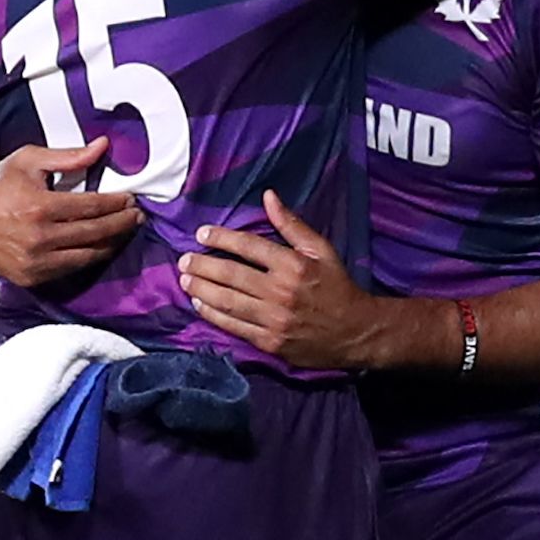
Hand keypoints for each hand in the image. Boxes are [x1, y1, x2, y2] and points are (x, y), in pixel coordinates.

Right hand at [0, 137, 142, 285]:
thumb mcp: (29, 160)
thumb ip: (68, 156)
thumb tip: (102, 147)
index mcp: (40, 207)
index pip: (92, 207)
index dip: (116, 203)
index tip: (131, 198)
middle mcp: (40, 239)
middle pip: (96, 233)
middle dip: (122, 224)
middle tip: (137, 216)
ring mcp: (36, 262)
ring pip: (88, 256)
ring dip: (112, 244)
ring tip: (126, 232)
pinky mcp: (32, 278)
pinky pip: (71, 269)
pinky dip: (89, 257)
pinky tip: (101, 246)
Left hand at [178, 190, 380, 366]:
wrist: (355, 332)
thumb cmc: (337, 287)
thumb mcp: (321, 250)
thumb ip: (292, 224)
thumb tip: (268, 197)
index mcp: (293, 265)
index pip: (248, 247)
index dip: (221, 238)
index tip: (202, 234)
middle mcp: (280, 292)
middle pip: (231, 275)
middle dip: (202, 266)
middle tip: (184, 259)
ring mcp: (273, 320)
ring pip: (228, 302)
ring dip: (201, 290)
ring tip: (185, 280)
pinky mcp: (270, 342)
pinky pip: (234, 327)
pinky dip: (213, 315)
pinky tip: (200, 305)